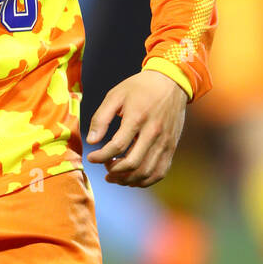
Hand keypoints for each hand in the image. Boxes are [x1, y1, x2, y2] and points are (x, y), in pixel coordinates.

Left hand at [85, 70, 187, 186]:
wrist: (170, 82)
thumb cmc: (139, 88)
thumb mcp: (115, 95)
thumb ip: (101, 118)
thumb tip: (91, 141)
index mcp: (137, 118)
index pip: (117, 146)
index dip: (100, 156)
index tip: (91, 157)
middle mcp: (153, 132)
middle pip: (132, 163)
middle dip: (113, 171)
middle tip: (104, 166)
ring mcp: (165, 142)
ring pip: (146, 172)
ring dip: (127, 179)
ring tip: (114, 176)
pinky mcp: (171, 147)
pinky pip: (160, 172)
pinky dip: (144, 181)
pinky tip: (132, 177)